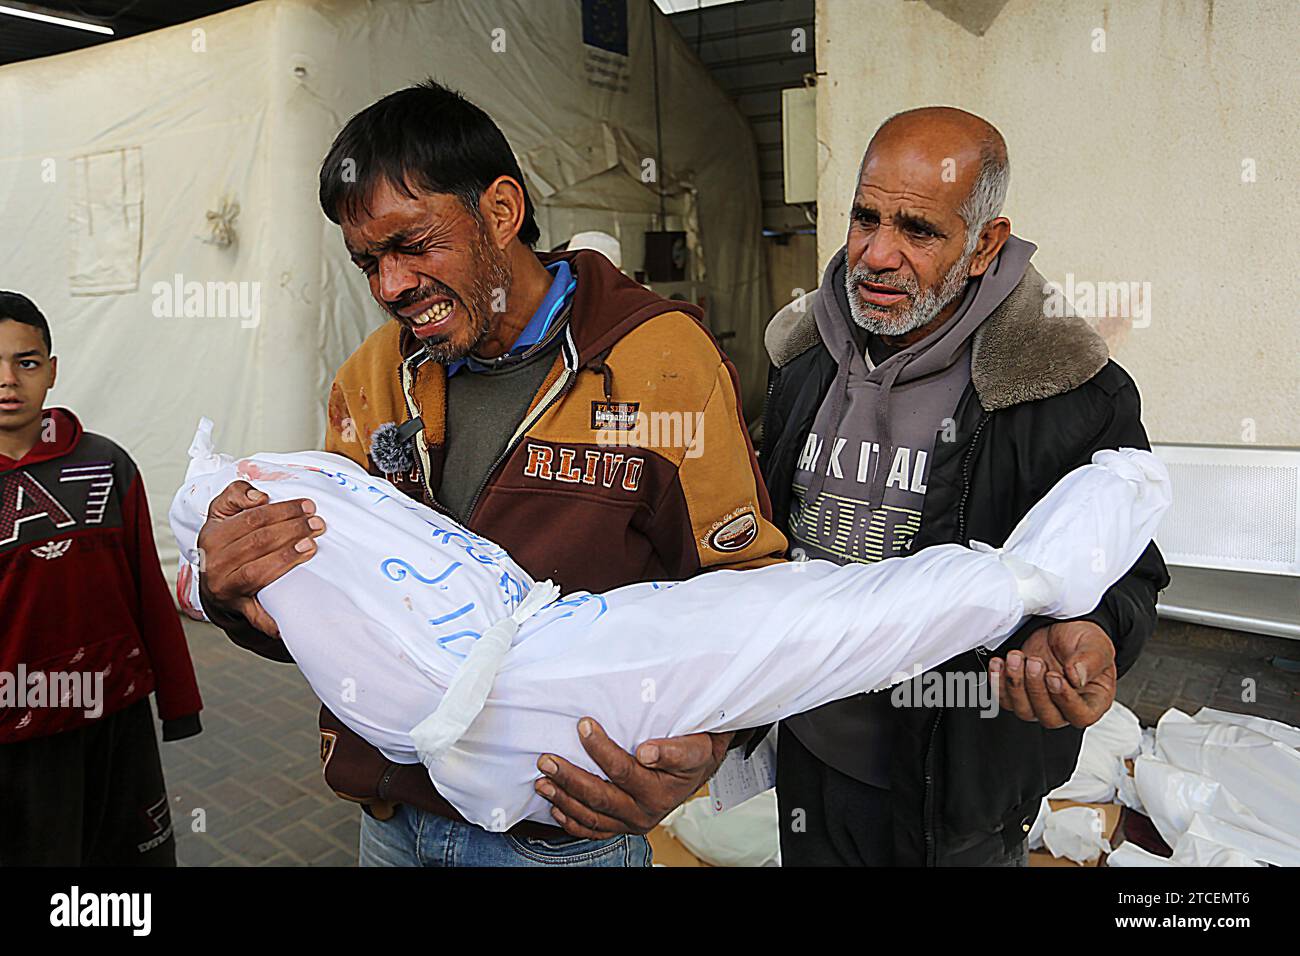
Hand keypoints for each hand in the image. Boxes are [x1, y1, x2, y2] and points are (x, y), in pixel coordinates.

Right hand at [196, 480, 324, 637]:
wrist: (216, 583)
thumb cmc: (227, 541)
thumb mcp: (223, 512)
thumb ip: (236, 494)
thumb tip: (259, 497)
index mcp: (212, 536)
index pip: (252, 519)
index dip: (282, 511)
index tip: (308, 506)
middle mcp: (215, 563)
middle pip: (258, 543)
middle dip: (291, 530)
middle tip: (317, 525)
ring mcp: (225, 587)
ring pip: (258, 572)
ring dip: (287, 558)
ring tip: (311, 546)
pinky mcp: (238, 608)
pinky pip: (256, 614)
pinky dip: (272, 619)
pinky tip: (291, 614)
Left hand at [533, 718, 732, 838]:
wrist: (700, 768)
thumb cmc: (695, 752)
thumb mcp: (694, 747)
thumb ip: (673, 750)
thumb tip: (646, 752)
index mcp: (659, 793)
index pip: (623, 771)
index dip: (600, 748)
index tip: (583, 726)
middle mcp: (644, 813)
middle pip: (599, 797)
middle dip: (569, 778)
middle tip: (547, 760)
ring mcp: (630, 823)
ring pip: (591, 817)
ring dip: (562, 800)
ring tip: (542, 782)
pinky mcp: (622, 826)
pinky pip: (592, 830)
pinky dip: (571, 821)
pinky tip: (555, 808)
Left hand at [989, 621, 1116, 728]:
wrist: (1061, 628)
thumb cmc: (1083, 640)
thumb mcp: (1095, 645)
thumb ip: (1089, 661)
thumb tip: (1077, 677)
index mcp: (1093, 700)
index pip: (1080, 715)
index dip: (1065, 700)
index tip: (1054, 677)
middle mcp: (1066, 707)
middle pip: (1048, 717)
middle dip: (1036, 689)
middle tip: (1034, 662)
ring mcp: (1041, 703)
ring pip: (1024, 710)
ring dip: (1015, 684)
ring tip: (1016, 657)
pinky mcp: (1020, 694)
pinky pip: (1005, 699)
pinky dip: (998, 682)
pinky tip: (999, 663)